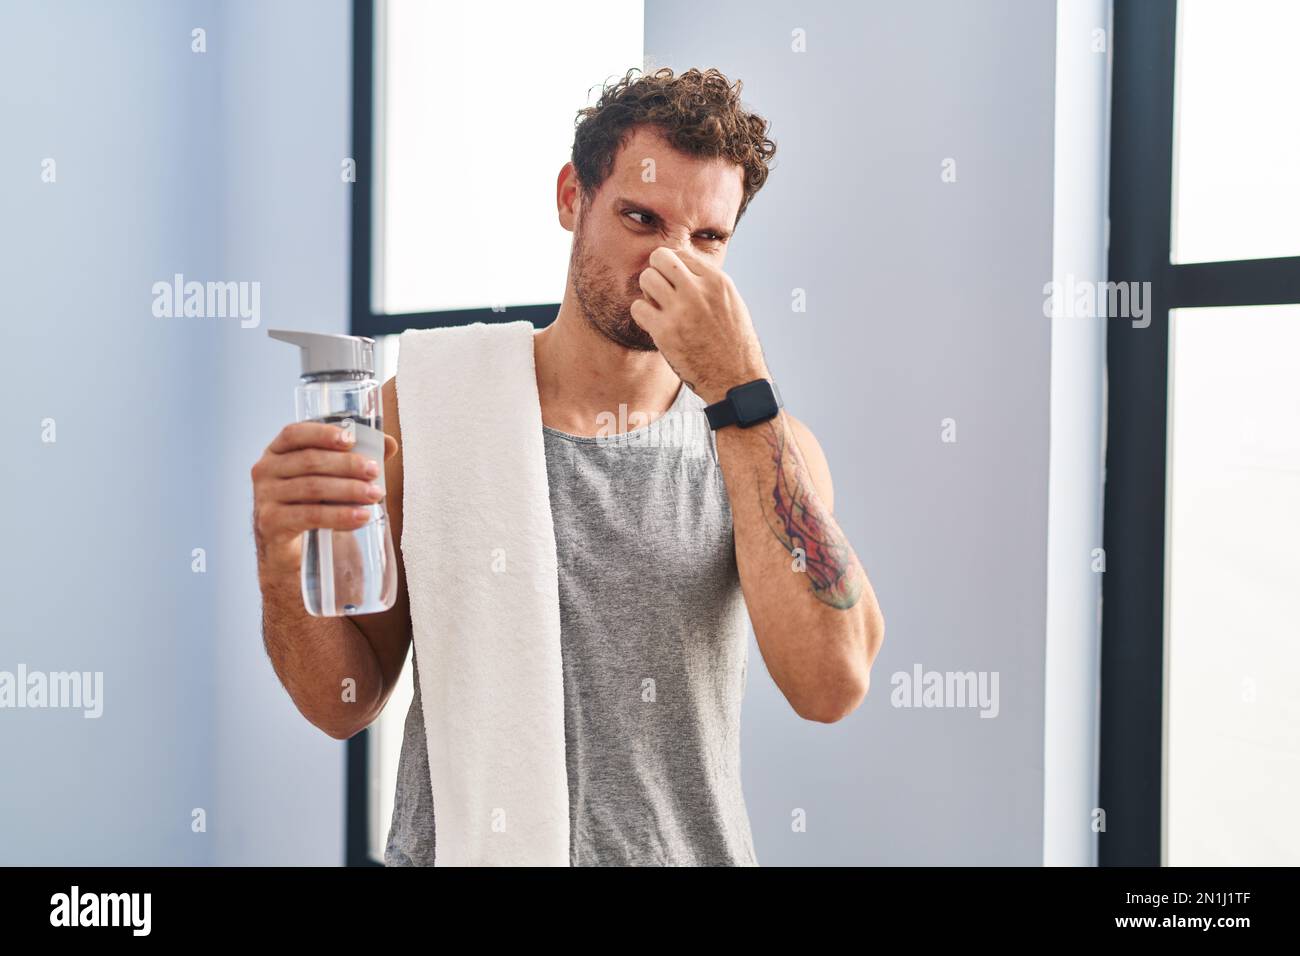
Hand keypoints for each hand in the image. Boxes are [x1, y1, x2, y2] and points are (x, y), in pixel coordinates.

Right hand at [251, 422, 398, 577]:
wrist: (291, 549)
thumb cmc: (312, 503)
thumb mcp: (330, 478)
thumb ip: (356, 458)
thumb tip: (389, 444)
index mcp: (277, 451)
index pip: (295, 433)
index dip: (323, 434)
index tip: (351, 439)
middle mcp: (266, 470)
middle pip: (309, 461)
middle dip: (347, 465)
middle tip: (374, 471)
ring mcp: (265, 496)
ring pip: (313, 488)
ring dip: (349, 490)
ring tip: (374, 495)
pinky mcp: (271, 522)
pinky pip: (310, 516)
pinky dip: (340, 516)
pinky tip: (361, 517)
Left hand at [630, 246, 769, 404]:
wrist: (736, 380)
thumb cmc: (735, 345)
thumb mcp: (732, 304)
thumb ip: (709, 285)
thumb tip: (684, 269)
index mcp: (718, 281)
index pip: (681, 253)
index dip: (673, 268)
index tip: (676, 285)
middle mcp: (699, 290)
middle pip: (660, 257)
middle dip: (656, 272)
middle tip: (662, 292)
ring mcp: (681, 310)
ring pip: (646, 278)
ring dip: (647, 292)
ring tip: (658, 309)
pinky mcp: (665, 332)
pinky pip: (638, 308)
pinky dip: (642, 315)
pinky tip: (654, 326)